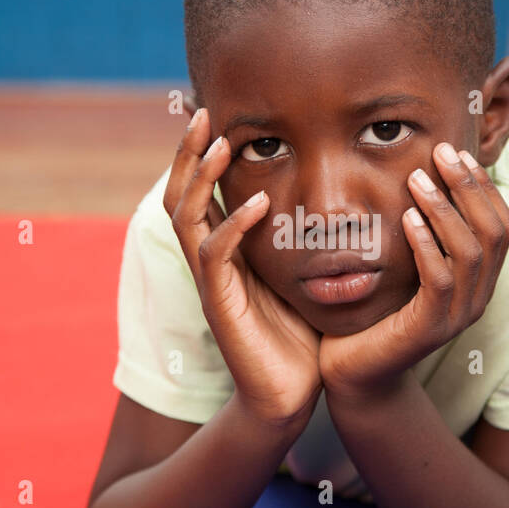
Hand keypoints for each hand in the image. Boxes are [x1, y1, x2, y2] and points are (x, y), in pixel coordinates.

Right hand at [163, 107, 322, 428]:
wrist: (287, 396)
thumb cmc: (295, 336)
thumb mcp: (297, 275)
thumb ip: (297, 237)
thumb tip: (328, 199)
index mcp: (223, 251)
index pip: (199, 190)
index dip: (200, 153)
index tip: (215, 113)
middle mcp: (208, 260)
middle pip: (179, 194)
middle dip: (187, 152)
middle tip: (201, 111)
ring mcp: (210, 282)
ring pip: (187, 217)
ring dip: (201, 178)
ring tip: (222, 145)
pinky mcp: (219, 304)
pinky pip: (216, 256)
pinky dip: (235, 225)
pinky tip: (260, 203)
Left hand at [318, 142, 508, 397]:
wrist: (354, 373)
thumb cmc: (376, 312)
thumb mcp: (405, 265)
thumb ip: (421, 230)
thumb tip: (420, 174)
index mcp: (479, 279)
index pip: (502, 224)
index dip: (483, 186)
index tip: (456, 152)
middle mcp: (478, 297)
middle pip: (494, 232)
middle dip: (469, 186)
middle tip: (441, 151)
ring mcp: (458, 316)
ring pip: (469, 253)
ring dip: (445, 209)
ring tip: (417, 179)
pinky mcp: (430, 330)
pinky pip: (439, 281)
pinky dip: (427, 245)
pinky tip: (408, 219)